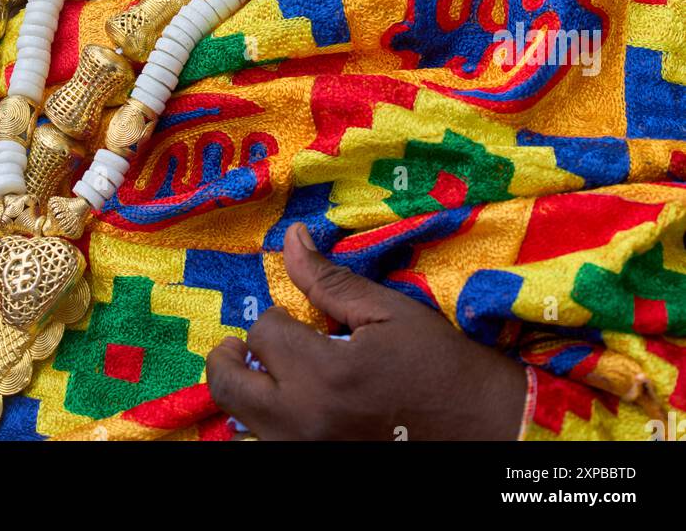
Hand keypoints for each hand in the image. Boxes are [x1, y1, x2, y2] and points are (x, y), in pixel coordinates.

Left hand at [206, 223, 526, 440]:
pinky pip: (268, 442)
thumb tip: (292, 239)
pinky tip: (294, 404)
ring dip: (250, 391)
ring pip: (242, 420)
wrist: (478, 429)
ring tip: (274, 374)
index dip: (276, 316)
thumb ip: (330, 281)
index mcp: (323, 375)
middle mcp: (303, 422)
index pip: (262, 333)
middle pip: (229, 384)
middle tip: (242, 344)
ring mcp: (305, 451)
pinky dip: (269, 421)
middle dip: (230, 355)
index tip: (296, 318)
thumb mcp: (386, 312)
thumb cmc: (437, 365)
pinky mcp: (316, 468)